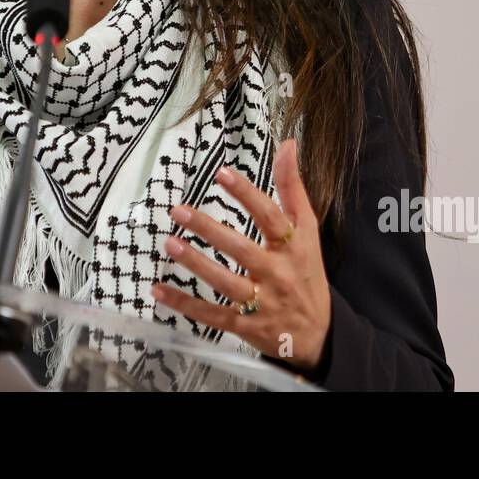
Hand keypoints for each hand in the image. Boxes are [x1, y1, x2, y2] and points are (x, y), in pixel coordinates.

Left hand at [150, 139, 331, 372]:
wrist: (319, 334)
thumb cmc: (306, 271)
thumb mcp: (307, 230)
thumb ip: (293, 188)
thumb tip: (288, 144)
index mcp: (293, 247)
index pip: (270, 216)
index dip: (247, 194)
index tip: (222, 173)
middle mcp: (278, 274)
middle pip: (242, 249)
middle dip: (209, 229)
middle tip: (179, 210)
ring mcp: (262, 303)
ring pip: (224, 282)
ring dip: (195, 264)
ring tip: (169, 243)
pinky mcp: (246, 327)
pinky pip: (212, 315)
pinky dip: (185, 304)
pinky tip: (158, 291)